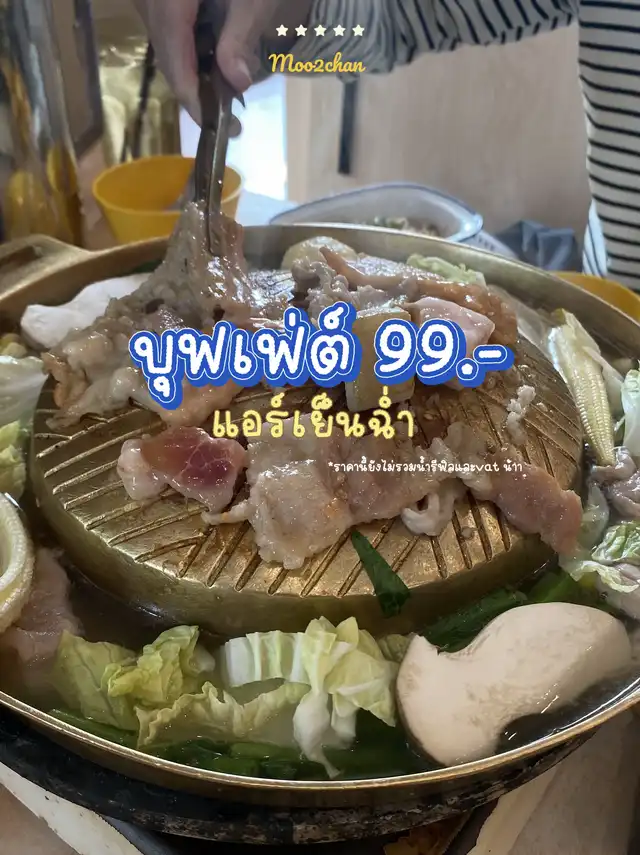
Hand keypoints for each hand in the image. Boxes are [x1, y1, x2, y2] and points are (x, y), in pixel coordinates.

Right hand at [135, 1, 311, 123]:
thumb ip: (241, 36)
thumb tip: (238, 82)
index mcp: (169, 0)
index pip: (174, 56)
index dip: (192, 94)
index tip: (214, 125)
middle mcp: (149, 0)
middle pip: (167, 54)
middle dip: (195, 90)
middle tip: (228, 119)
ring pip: (166, 46)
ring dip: (193, 73)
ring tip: (224, 95)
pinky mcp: (155, 0)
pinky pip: (167, 32)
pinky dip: (190, 53)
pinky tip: (214, 66)